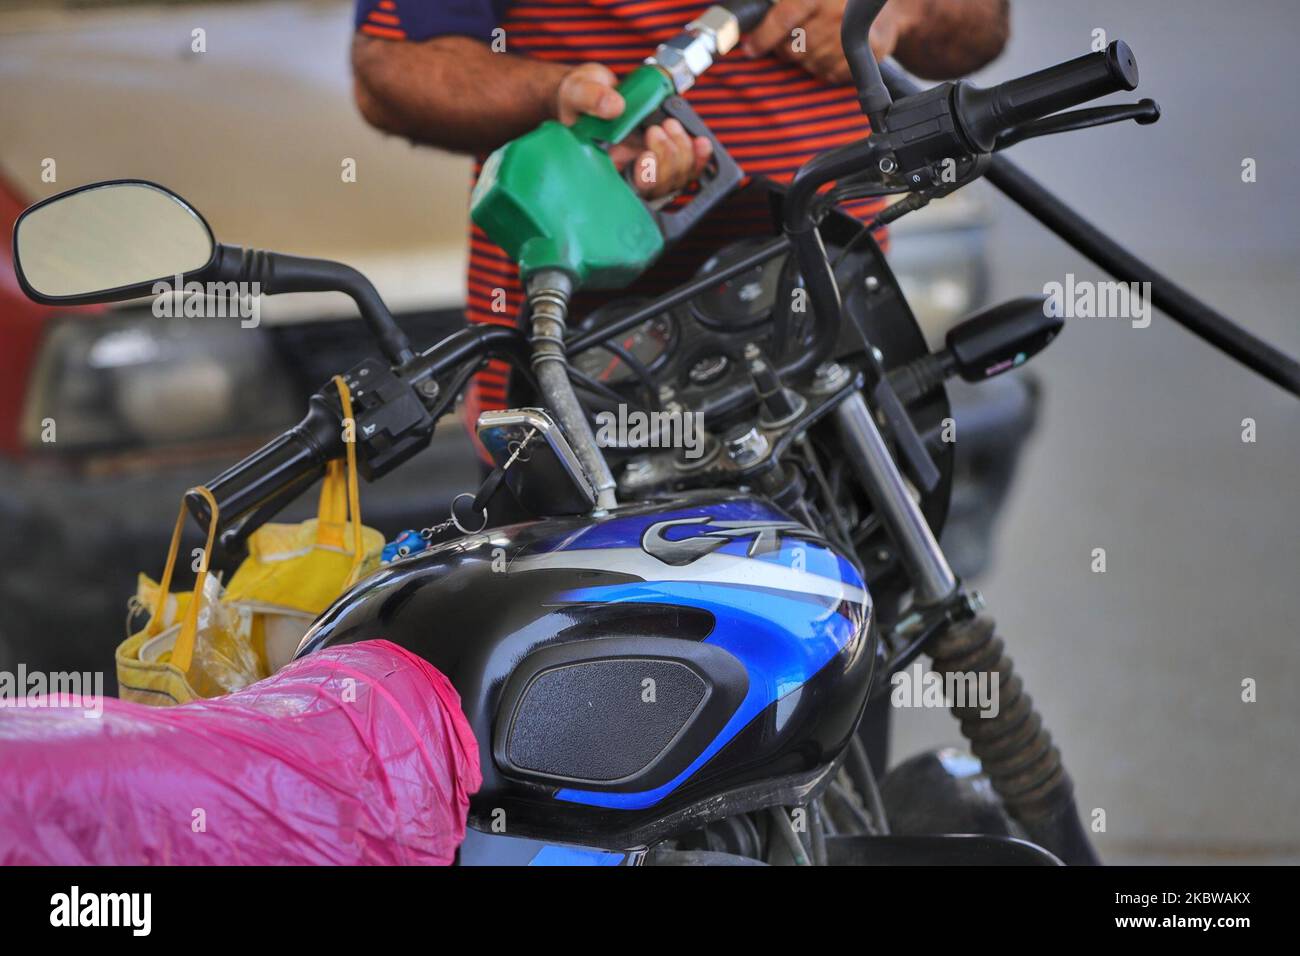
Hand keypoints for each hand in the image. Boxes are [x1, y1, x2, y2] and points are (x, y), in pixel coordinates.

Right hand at [555, 63, 711, 198]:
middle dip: (667, 159)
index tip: (645, 157)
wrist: (593, 90)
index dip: (645, 180)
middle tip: (658, 128)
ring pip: (676, 179)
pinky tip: (700, 142)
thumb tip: (615, 106)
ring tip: (671, 124)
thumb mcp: (577, 91)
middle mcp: (627, 173)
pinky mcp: (664, 156)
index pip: (628, 190)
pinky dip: (698, 157)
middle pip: (658, 187)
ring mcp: (648, 167)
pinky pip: (688, 169)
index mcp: (603, 167)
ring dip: (682, 152)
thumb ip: (591, 98)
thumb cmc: (581, 97)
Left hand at [742, 0, 918, 84]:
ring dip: (808, 59)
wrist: (887, 6)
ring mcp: (852, 35)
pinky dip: (828, 68)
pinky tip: (834, 52)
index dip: (763, 37)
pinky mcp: (868, 52)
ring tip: (819, 41)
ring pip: (811, 64)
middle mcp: (835, 13)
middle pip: (793, 48)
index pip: (782, 19)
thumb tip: (750, 32)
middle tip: (793, 39)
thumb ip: (785, 7)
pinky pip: (833, 73)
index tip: (750, 49)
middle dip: (786, 48)